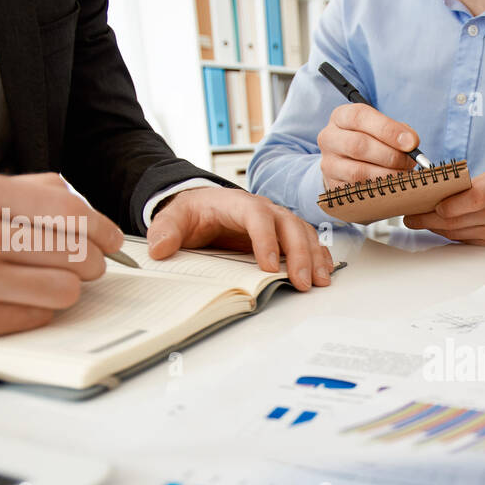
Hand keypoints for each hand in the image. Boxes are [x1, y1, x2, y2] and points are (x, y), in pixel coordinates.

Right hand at [0, 171, 119, 341]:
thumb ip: (15, 190)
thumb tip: (74, 200)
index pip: (65, 209)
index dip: (101, 226)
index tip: (110, 237)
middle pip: (73, 252)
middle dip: (91, 259)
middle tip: (86, 262)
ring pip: (62, 291)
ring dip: (66, 288)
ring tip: (50, 280)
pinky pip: (32, 319)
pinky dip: (37, 310)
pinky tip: (20, 299)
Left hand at [146, 186, 330, 290]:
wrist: (203, 207)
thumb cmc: (193, 212)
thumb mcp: (173, 217)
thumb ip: (165, 230)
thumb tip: (159, 248)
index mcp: (237, 203)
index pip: (257, 216)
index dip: (265, 239)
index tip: (268, 266)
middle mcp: (264, 209)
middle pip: (289, 225)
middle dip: (299, 254)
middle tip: (302, 282)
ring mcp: (278, 221)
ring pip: (304, 233)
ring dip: (314, 257)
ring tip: (319, 282)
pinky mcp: (285, 235)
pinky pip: (308, 241)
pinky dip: (319, 256)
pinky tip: (325, 273)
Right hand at [317, 103, 419, 186]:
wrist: (347, 164)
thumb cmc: (370, 140)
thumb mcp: (381, 128)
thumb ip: (398, 131)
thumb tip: (412, 143)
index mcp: (340, 117)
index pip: (360, 117)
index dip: (388, 129)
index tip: (411, 142)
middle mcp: (329, 138)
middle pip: (358, 145)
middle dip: (391, 155)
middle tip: (410, 161)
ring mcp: (328, 164)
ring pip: (357, 172)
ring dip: (387, 175)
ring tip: (404, 175)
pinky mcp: (333, 186)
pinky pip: (357, 191)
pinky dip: (379, 190)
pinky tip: (392, 187)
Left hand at [402, 168, 484, 245]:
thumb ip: (469, 183)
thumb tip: (434, 188)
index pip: (476, 198)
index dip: (454, 204)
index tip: (436, 205)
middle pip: (458, 220)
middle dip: (428, 218)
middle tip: (409, 216)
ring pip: (455, 232)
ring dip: (432, 226)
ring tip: (415, 220)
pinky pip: (461, 239)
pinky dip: (444, 232)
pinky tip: (433, 226)